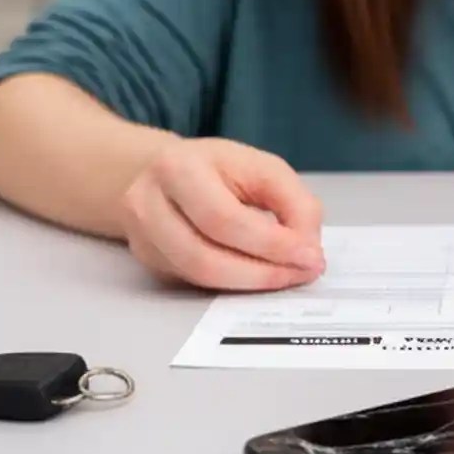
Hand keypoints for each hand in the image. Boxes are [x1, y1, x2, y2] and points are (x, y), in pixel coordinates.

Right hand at [119, 138, 324, 290]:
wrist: (164, 172)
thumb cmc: (219, 169)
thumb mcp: (262, 168)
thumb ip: (295, 203)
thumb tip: (308, 250)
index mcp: (178, 168)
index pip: (225, 218)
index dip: (272, 244)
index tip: (311, 257)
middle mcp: (147, 204)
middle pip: (205, 257)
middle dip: (262, 272)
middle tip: (302, 274)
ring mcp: (142, 238)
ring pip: (198, 277)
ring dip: (250, 284)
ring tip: (286, 277)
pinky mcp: (150, 262)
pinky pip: (196, 283)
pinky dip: (234, 285)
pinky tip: (260, 275)